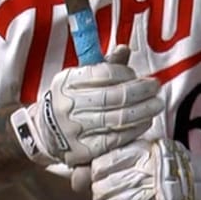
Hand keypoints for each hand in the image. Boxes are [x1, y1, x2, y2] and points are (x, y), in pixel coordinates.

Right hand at [9, 45, 162, 166]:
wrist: (44, 132)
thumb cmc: (70, 100)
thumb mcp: (80, 79)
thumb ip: (105, 65)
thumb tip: (125, 49)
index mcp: (67, 82)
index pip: (103, 73)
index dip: (126, 74)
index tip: (138, 76)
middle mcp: (68, 105)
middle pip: (113, 97)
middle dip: (140, 91)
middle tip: (155, 88)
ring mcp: (74, 129)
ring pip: (117, 119)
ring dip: (142, 111)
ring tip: (156, 105)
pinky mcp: (82, 150)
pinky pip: (115, 139)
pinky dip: (134, 130)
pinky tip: (145, 122)